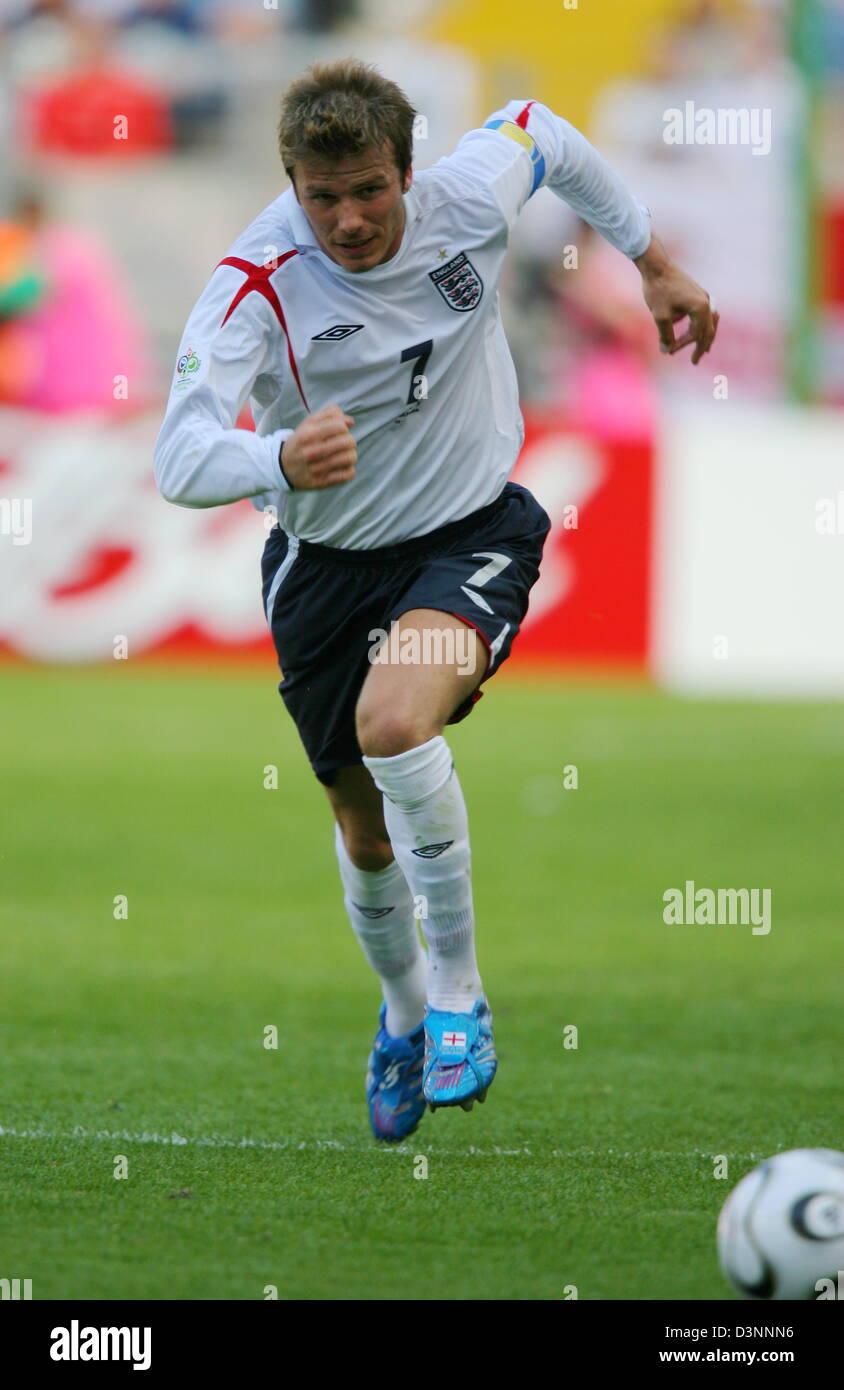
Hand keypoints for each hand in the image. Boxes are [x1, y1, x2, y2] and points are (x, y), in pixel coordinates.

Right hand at [281, 404, 356, 489]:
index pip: (339, 426)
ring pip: (349, 458)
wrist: (282, 467)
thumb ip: (329, 415)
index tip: (340, 432)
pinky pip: (347, 474)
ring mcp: (316, 469)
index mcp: (308, 434)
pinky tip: (342, 467)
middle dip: (350, 441)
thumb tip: (350, 421)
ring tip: (345, 455)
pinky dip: (349, 469)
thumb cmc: (300, 442)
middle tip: (345, 444)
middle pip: (347, 442)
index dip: (344, 427)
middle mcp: (311, 452)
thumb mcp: (308, 424)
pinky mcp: (321, 482)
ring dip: (351, 455)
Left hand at [634, 235, 718, 365]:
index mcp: (700, 308)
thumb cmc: (658, 289)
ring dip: (706, 335)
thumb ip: (665, 335)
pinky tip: (698, 329)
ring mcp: (705, 297)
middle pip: (708, 330)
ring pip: (710, 321)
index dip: (683, 345)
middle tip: (694, 361)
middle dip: (701, 346)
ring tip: (704, 349)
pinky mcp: (699, 293)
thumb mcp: (660, 316)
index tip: (670, 351)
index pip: (695, 334)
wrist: (657, 266)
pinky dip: (704, 324)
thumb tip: (666, 352)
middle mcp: (707, 302)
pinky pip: (707, 313)